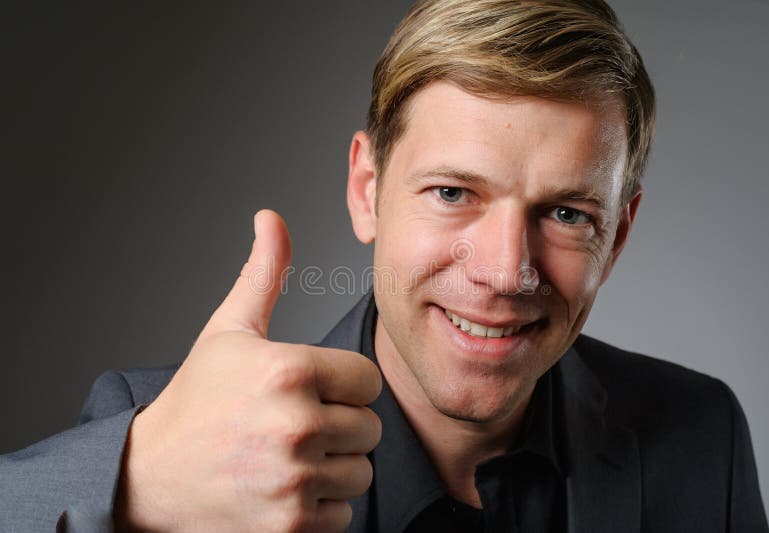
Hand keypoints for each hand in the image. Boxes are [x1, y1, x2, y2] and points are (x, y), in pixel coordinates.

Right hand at [115, 210, 381, 531]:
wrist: (150, 476)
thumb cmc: (196, 401)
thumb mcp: (229, 330)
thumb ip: (263, 274)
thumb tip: (271, 218)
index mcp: (289, 370)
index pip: (368, 379)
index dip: (343, 385)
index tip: (312, 390)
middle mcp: (295, 425)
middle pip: (370, 426)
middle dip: (341, 426)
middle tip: (296, 425)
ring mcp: (294, 480)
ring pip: (361, 470)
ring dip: (334, 466)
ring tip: (289, 456)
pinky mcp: (291, 525)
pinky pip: (343, 513)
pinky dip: (321, 506)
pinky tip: (284, 488)